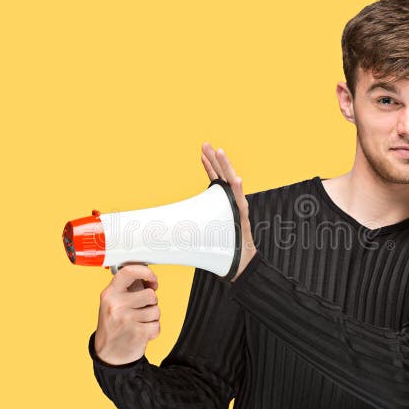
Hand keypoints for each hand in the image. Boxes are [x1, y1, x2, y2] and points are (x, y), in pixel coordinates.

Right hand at [93, 264, 160, 364]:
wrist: (108, 354)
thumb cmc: (113, 326)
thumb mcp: (112, 303)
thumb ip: (128, 290)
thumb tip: (149, 280)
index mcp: (109, 294)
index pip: (128, 272)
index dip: (145, 271)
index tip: (152, 278)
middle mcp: (116, 305)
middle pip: (150, 294)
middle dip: (151, 303)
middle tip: (141, 310)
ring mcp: (126, 319)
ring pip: (156, 311)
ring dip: (152, 318)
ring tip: (139, 323)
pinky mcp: (137, 333)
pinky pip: (157, 325)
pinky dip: (153, 330)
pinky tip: (141, 333)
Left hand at [201, 142, 256, 281]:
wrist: (240, 263)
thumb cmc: (223, 247)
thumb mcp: (203, 231)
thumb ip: (192, 224)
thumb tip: (166, 227)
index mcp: (222, 201)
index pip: (216, 179)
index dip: (208, 165)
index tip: (201, 152)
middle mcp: (231, 201)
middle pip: (223, 176)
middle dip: (214, 159)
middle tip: (206, 145)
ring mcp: (238, 208)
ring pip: (232, 184)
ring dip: (226, 167)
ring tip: (220, 153)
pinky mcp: (242, 218)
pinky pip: (240, 202)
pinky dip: (238, 190)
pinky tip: (236, 179)